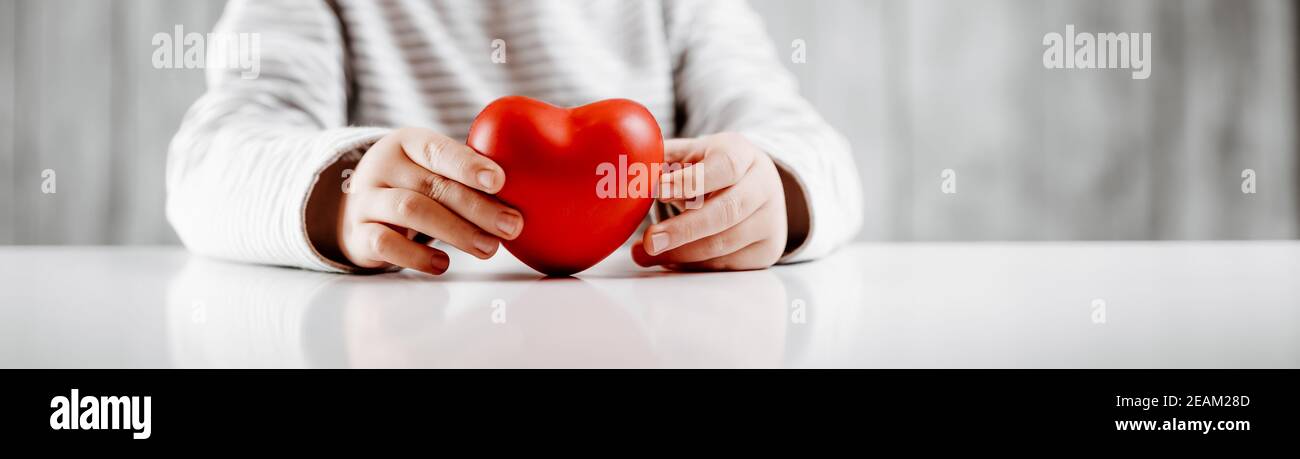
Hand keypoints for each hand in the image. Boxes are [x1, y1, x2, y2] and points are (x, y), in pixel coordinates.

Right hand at [336, 128, 522, 274]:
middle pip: (432, 185)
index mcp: (407, 143)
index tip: (500, 181)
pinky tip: (443, 263)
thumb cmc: (414, 184)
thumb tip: (532, 187)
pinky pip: (386, 244)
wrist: (356, 208)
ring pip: (410, 211)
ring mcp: (366, 200)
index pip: (437, 149)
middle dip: (477, 207)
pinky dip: (417, 256)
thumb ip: (468, 172)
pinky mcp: (358, 234)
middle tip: (513, 225)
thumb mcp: (432, 167)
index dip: (468, 165)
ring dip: (455, 231)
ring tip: (489, 248)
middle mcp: (383, 167)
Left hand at [632, 132, 786, 270]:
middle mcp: (764, 187)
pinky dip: (693, 265)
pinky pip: (726, 263)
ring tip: (644, 253)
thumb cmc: (712, 169)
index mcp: (743, 154)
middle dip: (684, 229)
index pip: (723, 167)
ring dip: (681, 253)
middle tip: (649, 240)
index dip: (690, 182)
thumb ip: (662, 159)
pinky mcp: (767, 250)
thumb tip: (624, 171)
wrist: (757, 186)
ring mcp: (770, 221)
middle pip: (727, 211)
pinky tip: (668, 259)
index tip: (655, 191)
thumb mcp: (692, 154)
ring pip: (724, 243)